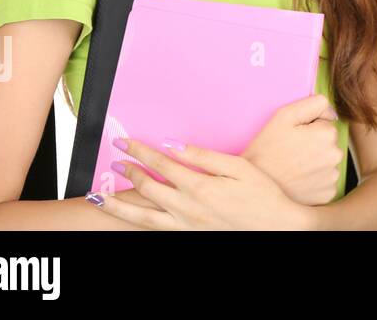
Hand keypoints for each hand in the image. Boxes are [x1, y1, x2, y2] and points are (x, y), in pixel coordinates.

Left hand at [90, 137, 312, 229]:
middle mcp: (186, 208)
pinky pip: (154, 230)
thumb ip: (203, 156)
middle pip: (147, 188)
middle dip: (127, 171)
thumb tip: (174, 145)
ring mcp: (185, 225)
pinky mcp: (188, 235)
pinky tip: (129, 219)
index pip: (160, 164)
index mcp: (199, 186)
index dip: (140, 151)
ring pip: (141, 217)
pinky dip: (136, 224)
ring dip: (118, 207)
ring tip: (100, 198)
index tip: (125, 141)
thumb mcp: (238, 167)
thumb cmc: (262, 194)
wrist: (276, 227)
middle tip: (114, 158)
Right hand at [242, 93, 345, 205]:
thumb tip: (331, 111)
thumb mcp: (284, 116)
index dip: (309, 128)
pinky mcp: (327, 194)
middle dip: (314, 144)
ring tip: (293, 167)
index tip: (294, 137)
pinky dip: (315, 180)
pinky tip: (298, 180)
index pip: (326, 123)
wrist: (253, 188)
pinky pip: (325, 180)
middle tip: (291, 152)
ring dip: (315, 162)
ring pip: (327, 161)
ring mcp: (332, 177)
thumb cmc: (266, 150)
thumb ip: (313, 104)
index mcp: (327, 134)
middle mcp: (335, 156)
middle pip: (329, 143)